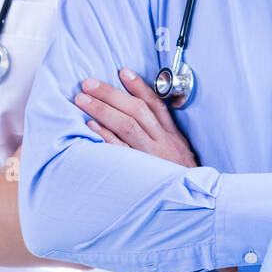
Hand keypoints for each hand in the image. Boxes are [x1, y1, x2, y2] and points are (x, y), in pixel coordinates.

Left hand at [73, 69, 198, 167]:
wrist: (190, 200)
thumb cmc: (179, 174)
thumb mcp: (179, 148)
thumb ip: (163, 130)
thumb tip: (143, 110)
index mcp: (171, 134)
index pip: (155, 104)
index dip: (139, 86)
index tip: (122, 71)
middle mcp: (161, 142)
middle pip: (136, 111)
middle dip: (111, 94)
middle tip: (88, 83)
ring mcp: (149, 156)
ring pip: (127, 126)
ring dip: (102, 110)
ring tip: (81, 99)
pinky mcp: (139, 171)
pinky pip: (120, 151)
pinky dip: (105, 137)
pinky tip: (90, 127)